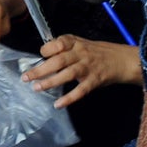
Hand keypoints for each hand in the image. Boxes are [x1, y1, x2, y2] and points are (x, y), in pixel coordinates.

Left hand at [22, 36, 141, 108]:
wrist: (121, 60)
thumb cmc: (93, 52)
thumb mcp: (78, 44)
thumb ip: (61, 49)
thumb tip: (39, 59)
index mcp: (74, 43)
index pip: (58, 43)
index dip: (47, 49)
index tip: (39, 55)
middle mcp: (80, 54)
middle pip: (58, 61)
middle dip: (40, 69)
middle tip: (26, 77)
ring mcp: (87, 68)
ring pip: (67, 74)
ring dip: (51, 81)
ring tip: (37, 88)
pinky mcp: (94, 81)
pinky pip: (80, 90)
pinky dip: (69, 98)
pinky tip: (58, 104)